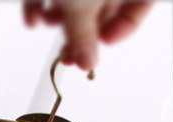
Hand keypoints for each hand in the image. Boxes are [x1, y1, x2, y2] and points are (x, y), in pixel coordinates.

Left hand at [23, 1, 152, 70]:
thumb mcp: (82, 3)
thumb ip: (83, 33)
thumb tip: (85, 64)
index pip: (139, 9)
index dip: (121, 30)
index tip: (98, 48)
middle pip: (104, 8)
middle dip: (81, 31)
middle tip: (68, 53)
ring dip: (59, 19)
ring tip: (49, 25)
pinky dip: (40, 5)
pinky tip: (33, 18)